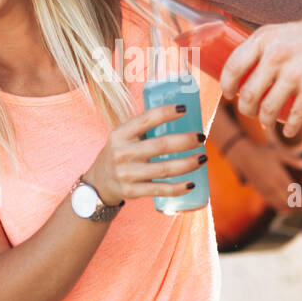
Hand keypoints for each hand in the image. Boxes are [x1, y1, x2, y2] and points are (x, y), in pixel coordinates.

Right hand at [83, 104, 207, 206]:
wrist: (98, 183)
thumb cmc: (119, 154)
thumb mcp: (122, 137)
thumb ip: (143, 128)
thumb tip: (180, 115)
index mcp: (120, 134)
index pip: (146, 119)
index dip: (166, 112)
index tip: (184, 109)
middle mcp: (122, 153)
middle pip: (161, 145)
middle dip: (185, 141)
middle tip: (201, 137)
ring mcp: (126, 174)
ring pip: (164, 169)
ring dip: (188, 163)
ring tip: (203, 158)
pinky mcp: (132, 191)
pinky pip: (160, 190)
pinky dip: (178, 188)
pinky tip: (192, 183)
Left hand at [220, 10, 301, 138]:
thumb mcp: (277, 33)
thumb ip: (258, 51)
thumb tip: (237, 77)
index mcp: (262, 39)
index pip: (233, 68)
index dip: (227, 86)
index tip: (229, 95)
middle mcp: (276, 55)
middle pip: (248, 94)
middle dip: (245, 110)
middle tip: (249, 112)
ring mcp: (295, 72)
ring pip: (268, 108)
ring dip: (264, 121)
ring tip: (266, 122)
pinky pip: (295, 114)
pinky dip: (290, 128)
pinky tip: (288, 132)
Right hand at [226, 137, 301, 215]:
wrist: (244, 157)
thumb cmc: (263, 154)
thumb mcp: (279, 154)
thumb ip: (293, 160)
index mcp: (279, 177)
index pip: (293, 192)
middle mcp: (272, 186)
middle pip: (288, 202)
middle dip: (297, 205)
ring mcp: (266, 191)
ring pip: (279, 205)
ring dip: (289, 208)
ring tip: (297, 207)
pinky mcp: (260, 192)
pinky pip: (272, 204)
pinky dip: (280, 207)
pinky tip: (285, 208)